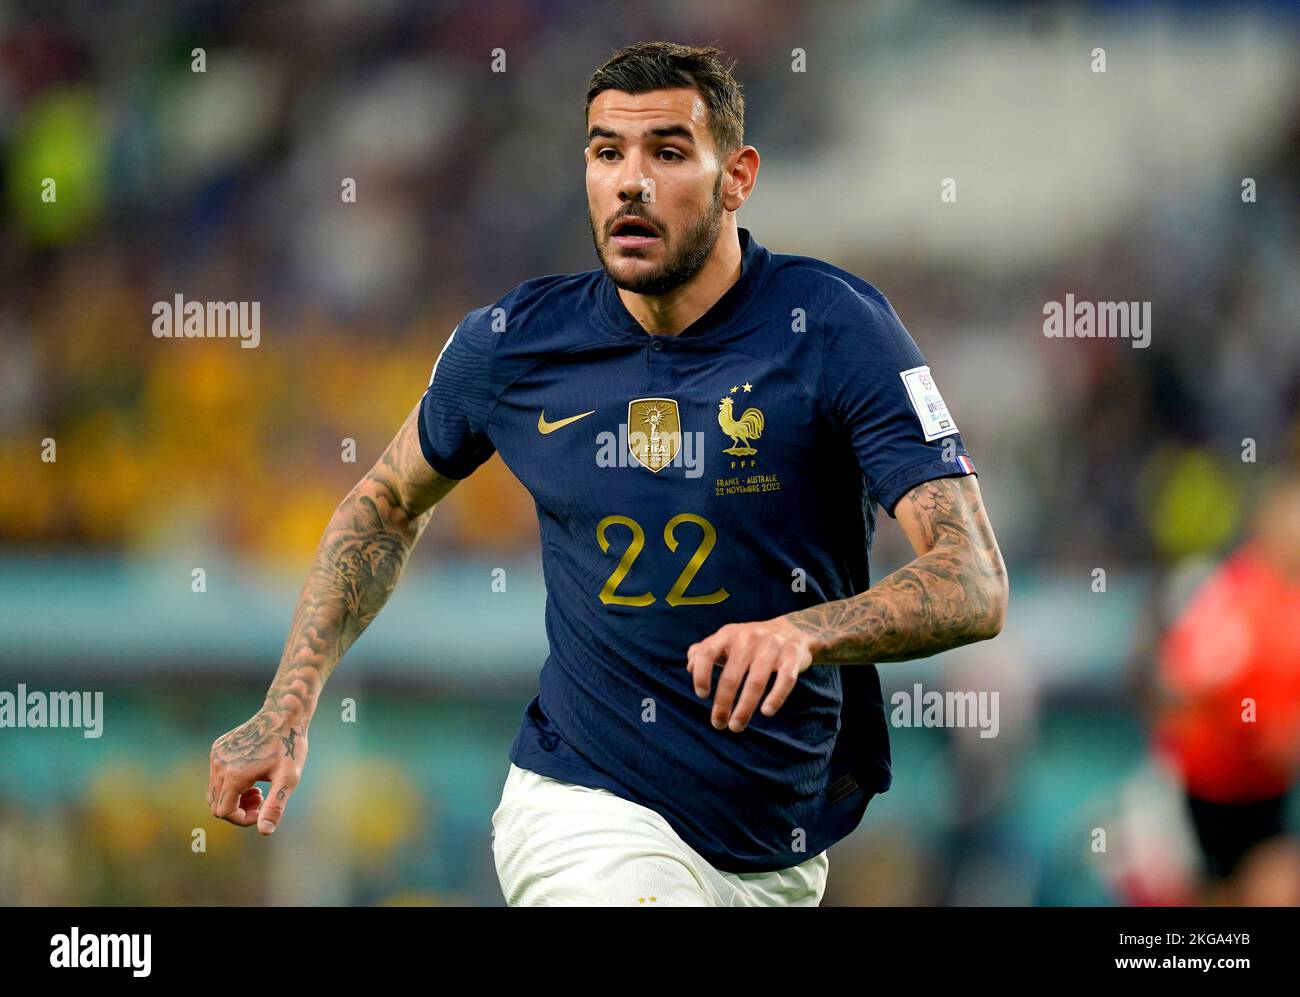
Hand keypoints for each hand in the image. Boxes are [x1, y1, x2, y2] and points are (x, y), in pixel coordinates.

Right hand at [208, 709, 307, 834]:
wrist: (283, 715)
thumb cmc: (290, 747)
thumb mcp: (288, 778)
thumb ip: (275, 806)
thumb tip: (264, 831)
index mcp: (234, 775)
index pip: (224, 812)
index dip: (242, 818)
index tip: (262, 810)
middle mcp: (219, 765)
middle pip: (216, 805)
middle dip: (237, 809)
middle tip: (261, 798)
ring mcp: (216, 755)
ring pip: (214, 791)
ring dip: (234, 797)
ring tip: (257, 788)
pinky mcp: (217, 748)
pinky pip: (216, 776)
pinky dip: (230, 783)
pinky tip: (252, 773)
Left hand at [686, 617, 816, 731]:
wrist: (794, 629)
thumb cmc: (752, 641)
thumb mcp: (727, 639)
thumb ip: (705, 650)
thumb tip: (690, 666)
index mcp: (728, 634)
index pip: (707, 653)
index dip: (701, 675)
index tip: (702, 695)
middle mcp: (749, 637)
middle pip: (731, 677)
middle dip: (722, 704)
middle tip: (719, 724)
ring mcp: (772, 646)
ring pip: (756, 682)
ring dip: (745, 708)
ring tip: (736, 725)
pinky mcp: (793, 655)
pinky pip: (785, 680)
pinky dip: (776, 697)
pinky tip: (766, 712)